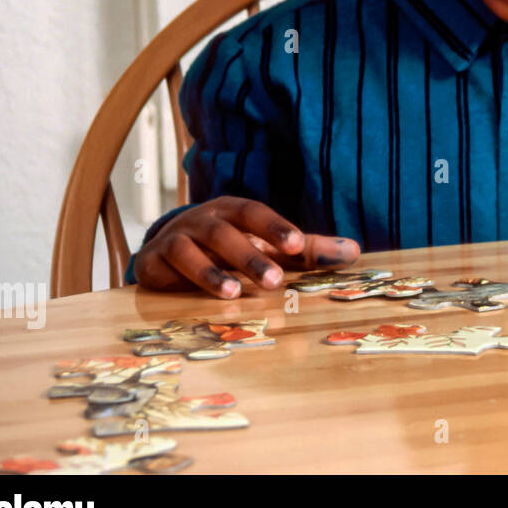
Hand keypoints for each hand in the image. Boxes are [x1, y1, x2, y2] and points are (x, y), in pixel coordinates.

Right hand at [134, 195, 359, 296]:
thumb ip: (309, 250)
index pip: (255, 212)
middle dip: (251, 256)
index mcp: (234, 210)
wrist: (169, 252)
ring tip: (236, 294)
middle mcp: (203, 219)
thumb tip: (354, 251)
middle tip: (276, 281)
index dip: (276, 227)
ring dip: (213, 272)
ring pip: (192, 249)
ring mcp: (175, 238)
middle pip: (226, 232)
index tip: (299, 245)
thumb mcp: (268, 245)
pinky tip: (197, 297)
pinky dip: (182, 280)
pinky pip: (166, 267)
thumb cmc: (231, 246)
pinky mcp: (152, 261)